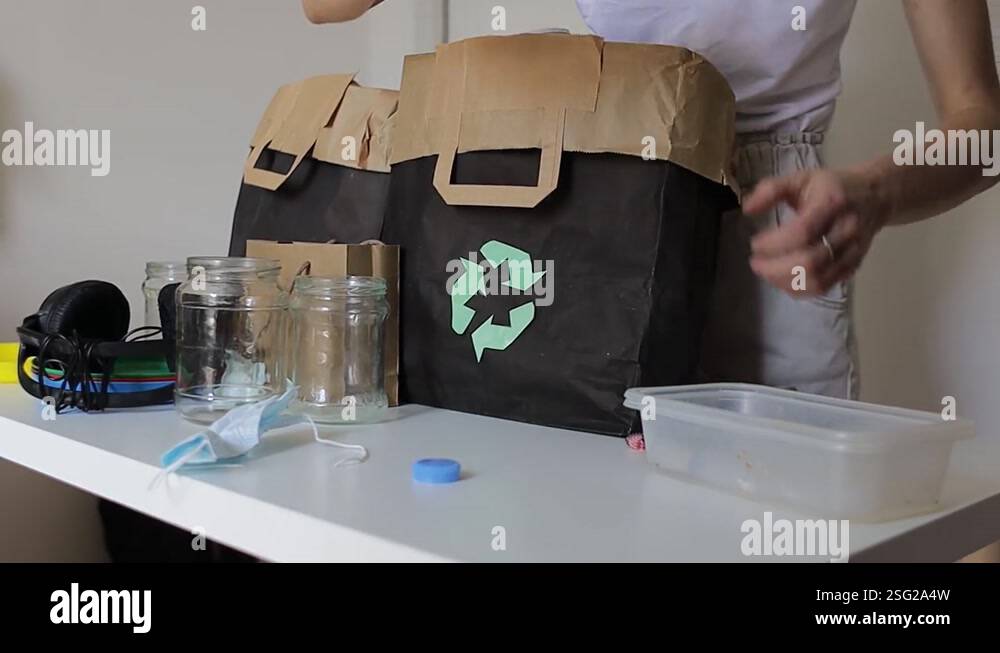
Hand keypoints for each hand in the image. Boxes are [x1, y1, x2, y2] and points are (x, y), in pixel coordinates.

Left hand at [743, 168, 887, 296]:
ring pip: (817, 280)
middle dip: (775, 268)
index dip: (773, 244)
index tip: (755, 243)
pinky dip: (798, 289)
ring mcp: (852, 252)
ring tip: (767, 272)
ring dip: (784, 282)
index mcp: (832, 203)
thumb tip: (747, 210)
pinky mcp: (853, 267)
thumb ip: (771, 189)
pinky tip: (783, 279)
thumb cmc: (832, 186)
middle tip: (755, 262)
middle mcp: (846, 230)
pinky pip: (824, 287)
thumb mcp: (801, 178)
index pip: (801, 232)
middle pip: (809, 262)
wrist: (876, 195)